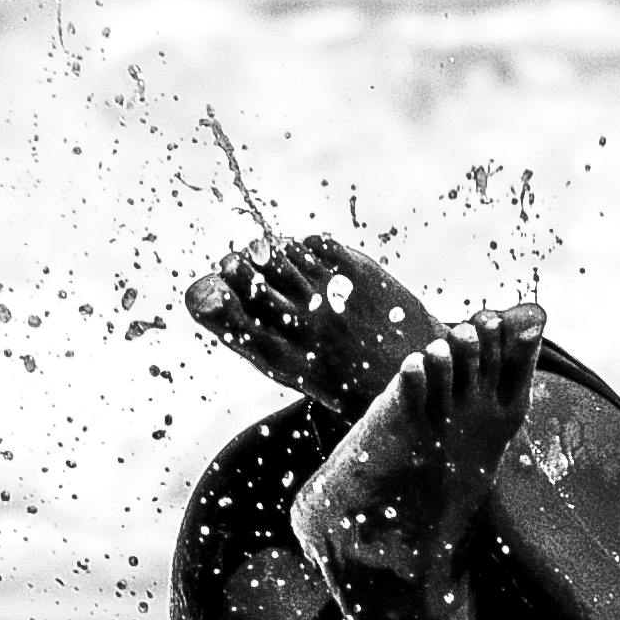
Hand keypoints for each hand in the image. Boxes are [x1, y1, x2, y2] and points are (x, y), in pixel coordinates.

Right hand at [182, 236, 431, 401]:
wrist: (415, 372)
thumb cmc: (343, 375)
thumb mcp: (292, 369)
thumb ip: (249, 333)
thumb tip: (204, 289)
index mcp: (284, 359)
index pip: (228, 317)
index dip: (213, 293)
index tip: (218, 287)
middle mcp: (305, 326)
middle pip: (250, 278)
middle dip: (237, 265)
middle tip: (240, 264)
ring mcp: (333, 295)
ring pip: (281, 254)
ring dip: (269, 251)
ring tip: (270, 259)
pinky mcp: (359, 272)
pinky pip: (315, 244)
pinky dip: (304, 246)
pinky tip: (307, 259)